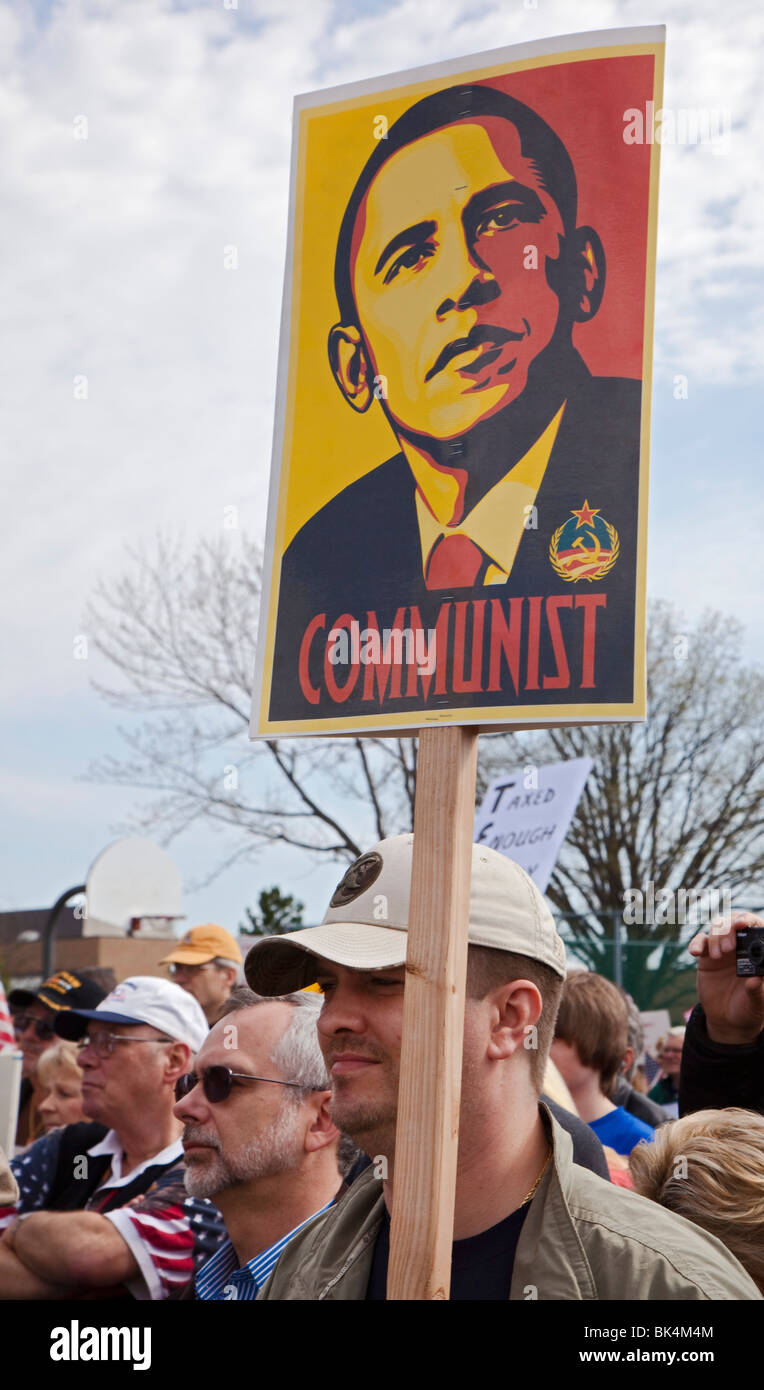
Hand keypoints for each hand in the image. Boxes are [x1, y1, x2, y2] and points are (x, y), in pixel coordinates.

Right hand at [688, 912, 763, 1044]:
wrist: (727, 1021)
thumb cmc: (749, 1009)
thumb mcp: (756, 1004)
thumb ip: (757, 991)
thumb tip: (755, 979)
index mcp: (756, 954)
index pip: (756, 928)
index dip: (750, 921)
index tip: (744, 925)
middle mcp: (741, 948)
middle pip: (734, 923)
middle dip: (730, 928)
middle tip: (728, 948)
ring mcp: (723, 950)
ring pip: (718, 927)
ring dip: (717, 937)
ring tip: (718, 956)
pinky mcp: (706, 957)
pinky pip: (700, 941)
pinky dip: (696, 943)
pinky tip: (695, 952)